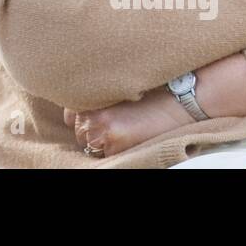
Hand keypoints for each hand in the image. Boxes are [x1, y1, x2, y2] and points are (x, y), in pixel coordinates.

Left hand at [63, 86, 195, 157]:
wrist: (176, 103)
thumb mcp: (117, 90)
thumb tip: (77, 114)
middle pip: (79, 132)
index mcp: (91, 97)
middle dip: (92, 131)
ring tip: (121, 131)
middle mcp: (91, 114)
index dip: (82, 118)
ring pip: (90, 145)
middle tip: (113, 124)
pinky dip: (113, 151)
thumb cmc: (149, 94)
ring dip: (101, 142)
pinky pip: (105, 155)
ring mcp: (102, 131)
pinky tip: (128, 138)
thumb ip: (97, 99)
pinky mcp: (114, 145)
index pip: (70, 115)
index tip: (95, 117)